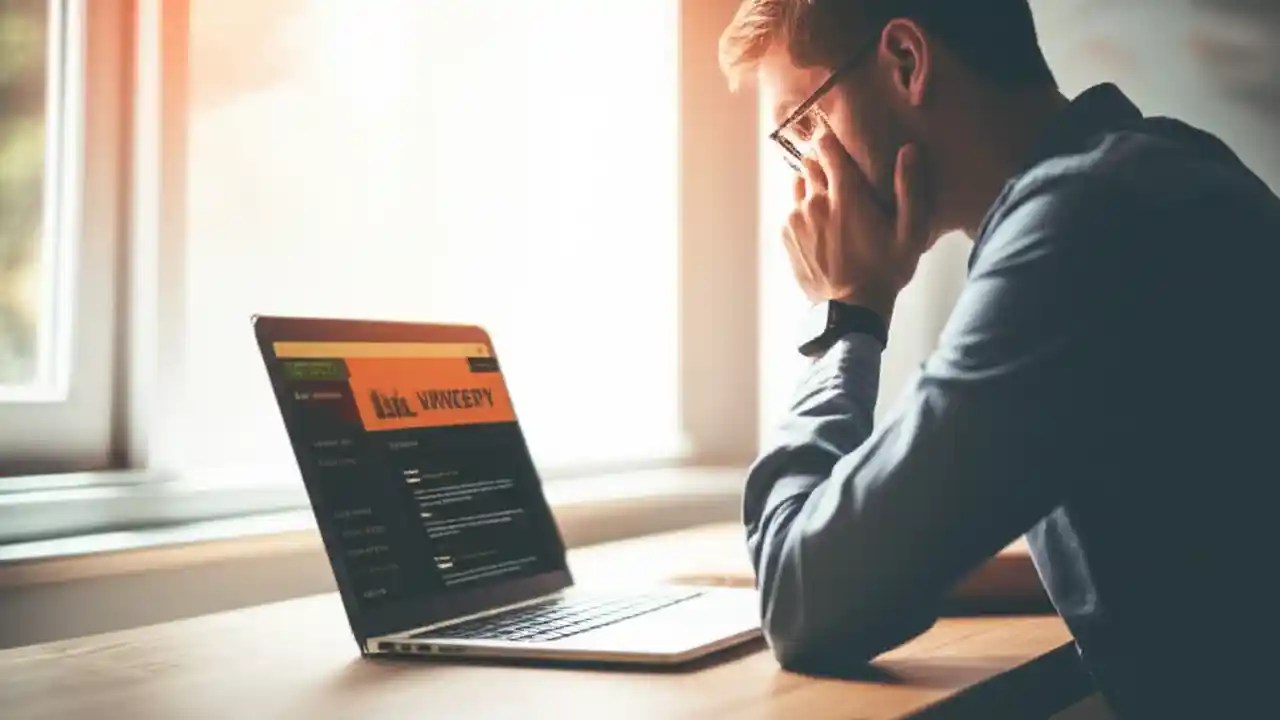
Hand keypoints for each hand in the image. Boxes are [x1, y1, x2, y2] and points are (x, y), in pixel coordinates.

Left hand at [781, 129, 932, 322]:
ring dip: (811, 186)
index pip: (826, 146)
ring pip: (798, 185)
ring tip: (831, 201)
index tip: (836, 139)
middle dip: (823, 163)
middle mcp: (815, 201)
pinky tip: (821, 226)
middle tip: (840, 176)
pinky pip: (791, 209)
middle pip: (810, 163)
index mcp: (845, 194)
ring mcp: (796, 219)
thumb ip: (910, 188)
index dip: (830, 138)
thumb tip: (908, 150)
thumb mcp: (910, 232)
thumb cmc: (885, 271)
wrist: (851, 311)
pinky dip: (803, 210)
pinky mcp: (786, 235)